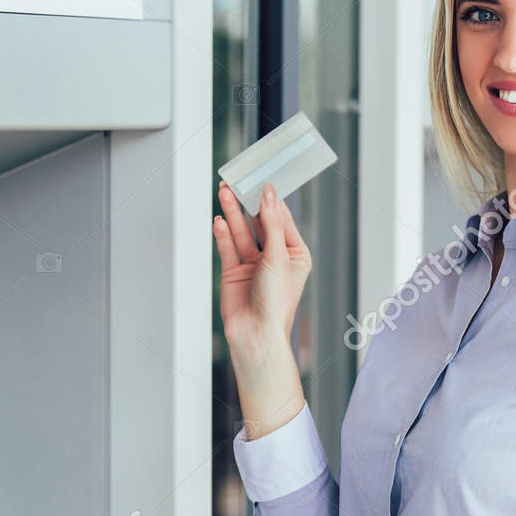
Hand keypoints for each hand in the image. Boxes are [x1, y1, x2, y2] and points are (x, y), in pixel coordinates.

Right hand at [213, 182, 311, 359]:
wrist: (256, 335)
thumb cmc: (276, 303)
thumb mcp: (278, 257)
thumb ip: (271, 224)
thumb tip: (269, 195)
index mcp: (296, 254)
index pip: (282, 220)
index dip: (271, 200)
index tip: (262, 180)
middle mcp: (275, 258)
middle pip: (259, 224)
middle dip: (248, 204)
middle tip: (238, 182)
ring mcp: (253, 265)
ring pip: (242, 233)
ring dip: (233, 214)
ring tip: (224, 192)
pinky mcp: (234, 272)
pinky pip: (228, 248)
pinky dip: (223, 234)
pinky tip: (219, 220)